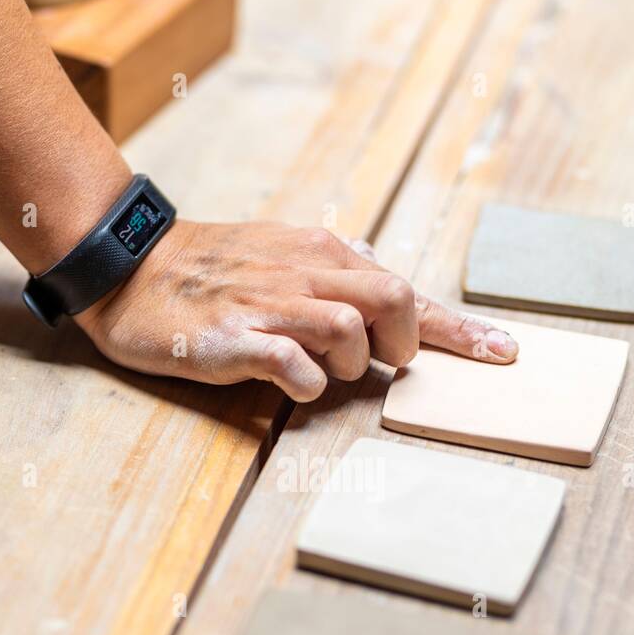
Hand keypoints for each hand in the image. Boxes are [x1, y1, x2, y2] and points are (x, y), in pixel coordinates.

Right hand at [76, 220, 518, 400]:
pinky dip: (306, 382)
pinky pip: (293, 363)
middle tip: (384, 366)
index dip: (459, 328)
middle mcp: (303, 272)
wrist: (130, 267)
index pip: (405, 288)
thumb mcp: (283, 258)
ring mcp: (268, 304)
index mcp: (321, 252)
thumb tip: (389, 300)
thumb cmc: (211, 273)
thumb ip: (337, 277)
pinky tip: (291, 381)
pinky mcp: (234, 338)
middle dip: (405, 342)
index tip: (503, 353)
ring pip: (350, 327)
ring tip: (322, 370)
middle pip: (393, 299)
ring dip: (351, 363)